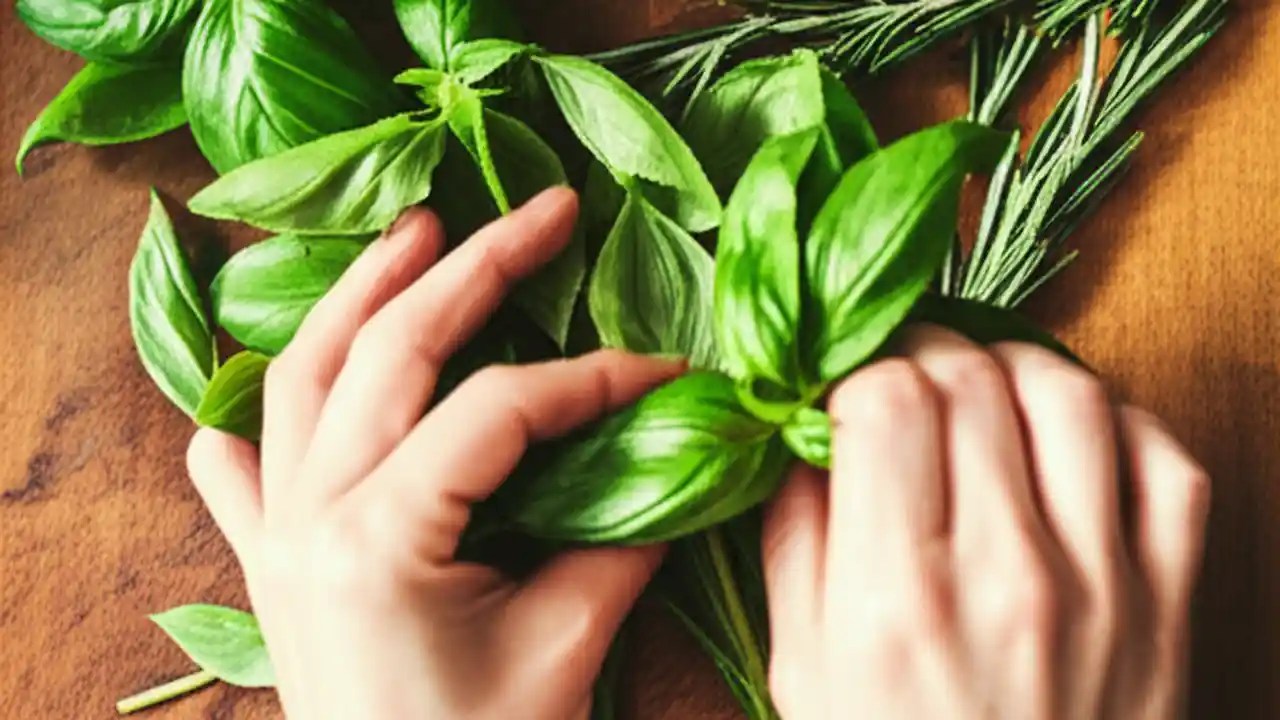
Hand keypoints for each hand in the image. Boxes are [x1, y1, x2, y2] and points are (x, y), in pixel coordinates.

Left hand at [186, 188, 677, 719]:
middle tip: (540, 210)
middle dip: (474, 267)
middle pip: (391, 350)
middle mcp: (311, 514)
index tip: (664, 365)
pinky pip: (239, 458)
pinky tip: (285, 364)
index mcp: (383, 537)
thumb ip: (621, 541)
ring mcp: (276, 531)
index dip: (591, 375)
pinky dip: (260, 401)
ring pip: (303, 373)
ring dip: (362, 291)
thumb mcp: (565, 649)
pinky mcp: (267, 557)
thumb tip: (674, 453)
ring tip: (417, 229)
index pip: (498, 408)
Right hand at [763, 325, 1208, 718]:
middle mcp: (1007, 571)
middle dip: (922, 354)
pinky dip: (1118, 423)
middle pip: (972, 379)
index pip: (889, 399)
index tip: (845, 389)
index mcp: (898, 592)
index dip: (857, 371)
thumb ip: (793, 542)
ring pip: (1071, 393)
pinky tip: (1067, 443)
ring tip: (982, 393)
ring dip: (1013, 369)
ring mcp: (1104, 582)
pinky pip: (1166, 461)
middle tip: (903, 378)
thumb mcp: (802, 671)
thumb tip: (800, 436)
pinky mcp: (1169, 600)